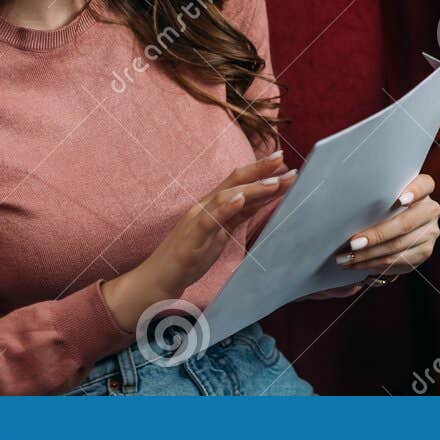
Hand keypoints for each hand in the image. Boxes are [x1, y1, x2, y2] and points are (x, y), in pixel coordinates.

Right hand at [101, 153, 296, 330]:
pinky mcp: (191, 239)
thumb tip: (262, 200)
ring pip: (226, 197)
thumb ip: (238, 214)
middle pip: (234, 182)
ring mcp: (196, 221)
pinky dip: (225, 208)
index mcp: (212, 205)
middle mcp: (204, 207)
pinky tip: (240, 199)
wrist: (157, 280)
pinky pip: (209, 220)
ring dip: (251, 188)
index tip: (282, 160)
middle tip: (283, 158)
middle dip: (259, 170)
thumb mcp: (220, 232)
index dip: (259, 170)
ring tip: (274, 182)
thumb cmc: (190, 255)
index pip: (239, 182)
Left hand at [334, 173, 439, 279]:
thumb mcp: (385, 196)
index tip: (400, 200)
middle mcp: (430, 210)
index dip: (414, 192)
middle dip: (377, 235)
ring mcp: (430, 232)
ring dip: (369, 255)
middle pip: (405, 223)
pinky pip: (398, 261)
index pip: (424, 185)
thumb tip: (348, 205)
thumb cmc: (384, 206)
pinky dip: (375, 264)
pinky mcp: (425, 251)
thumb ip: (378, 197)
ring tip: (346, 259)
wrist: (399, 227)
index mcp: (424, 189)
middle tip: (353, 244)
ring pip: (398, 246)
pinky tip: (358, 264)